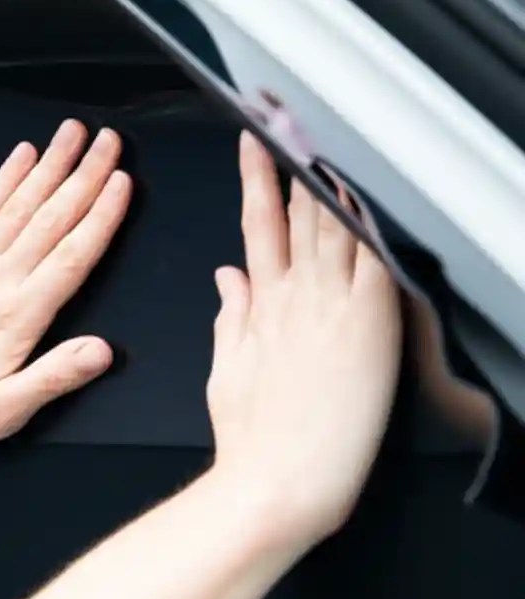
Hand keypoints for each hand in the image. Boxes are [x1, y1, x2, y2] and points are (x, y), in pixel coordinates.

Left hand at [0, 119, 130, 457]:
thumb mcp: (4, 411)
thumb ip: (55, 377)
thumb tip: (103, 351)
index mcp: (19, 314)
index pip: (72, 255)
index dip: (101, 216)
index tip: (122, 181)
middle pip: (51, 217)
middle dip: (84, 175)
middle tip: (110, 139)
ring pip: (19, 204)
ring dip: (49, 166)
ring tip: (72, 132)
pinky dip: (2, 181)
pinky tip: (19, 158)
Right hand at [205, 132, 401, 544]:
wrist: (277, 479)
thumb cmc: (252, 438)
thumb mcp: (227, 368)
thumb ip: (230, 315)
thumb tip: (228, 277)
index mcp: (258, 305)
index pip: (257, 225)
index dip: (256, 180)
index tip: (253, 145)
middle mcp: (292, 296)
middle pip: (296, 212)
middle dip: (293, 161)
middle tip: (293, 119)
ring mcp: (330, 305)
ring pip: (332, 224)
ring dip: (330, 179)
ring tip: (329, 137)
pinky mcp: (368, 322)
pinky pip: (372, 256)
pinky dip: (368, 221)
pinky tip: (368, 191)